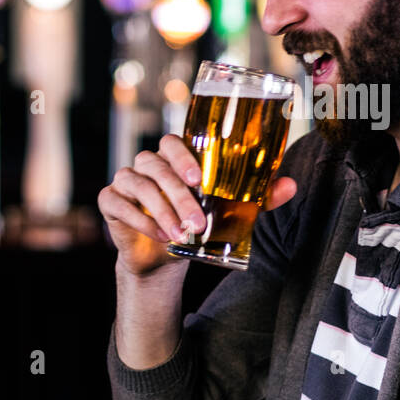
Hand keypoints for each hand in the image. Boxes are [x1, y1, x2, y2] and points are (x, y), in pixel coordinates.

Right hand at [98, 133, 295, 276]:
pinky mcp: (110, 201)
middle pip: (156, 167)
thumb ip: (255, 199)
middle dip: (177, 196)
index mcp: (174, 159)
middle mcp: (147, 165)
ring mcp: (125, 181)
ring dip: (160, 211)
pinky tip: (159, 236)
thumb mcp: (226, 214)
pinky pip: (119, 204)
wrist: (162, 256)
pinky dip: (140, 220)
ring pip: (138, 185)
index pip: (172, 142)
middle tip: (197, 222)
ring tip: (180, 235)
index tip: (198, 177)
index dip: (182, 155)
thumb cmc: (194, 225)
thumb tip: (290, 186)